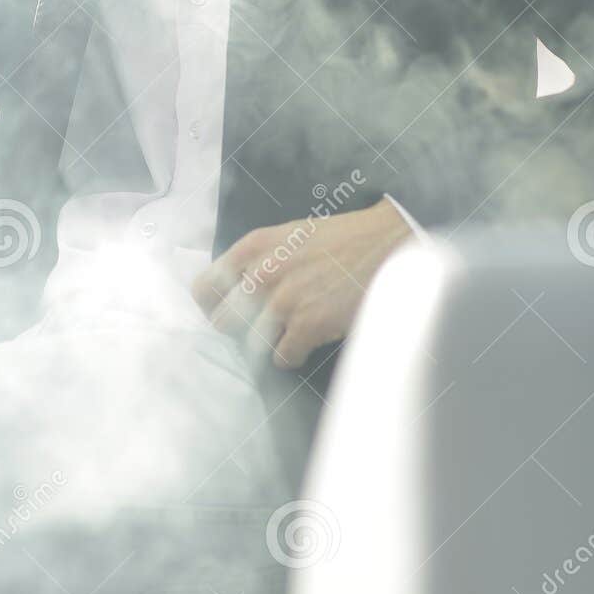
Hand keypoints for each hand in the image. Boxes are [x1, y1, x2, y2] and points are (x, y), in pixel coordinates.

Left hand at [190, 197, 416, 368]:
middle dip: (240, 329)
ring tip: (290, 332)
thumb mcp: (289, 235)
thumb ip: (257, 260)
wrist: (388, 244)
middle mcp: (262, 273)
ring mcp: (283, 301)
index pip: (204, 288)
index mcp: (253, 247)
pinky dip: (292, 356)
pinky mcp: (307, 326)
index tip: (225, 313)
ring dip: (269, 342)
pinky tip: (306, 343)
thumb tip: (235, 295)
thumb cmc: (342, 240)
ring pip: (251, 343)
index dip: (212, 306)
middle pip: (223, 322)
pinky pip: (281, 358)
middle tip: (260, 327)